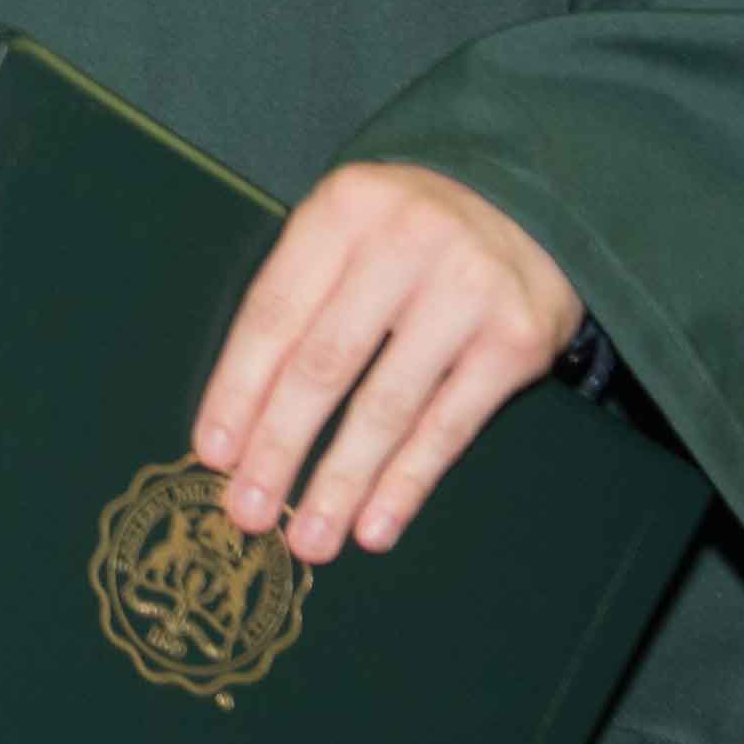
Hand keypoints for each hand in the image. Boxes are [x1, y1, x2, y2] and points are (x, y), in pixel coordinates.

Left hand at [191, 163, 586, 565]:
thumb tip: (239, 421)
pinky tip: (375, 526)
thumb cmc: (408, 233)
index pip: (273, 313)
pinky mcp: (516, 340)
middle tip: (247, 512)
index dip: (238, 390)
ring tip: (309, 540)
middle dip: (278, 447)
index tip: (213, 455)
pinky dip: (407, 483)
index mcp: (343, 211)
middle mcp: (403, 243)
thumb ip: (300, 300)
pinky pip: (448, 425)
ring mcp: (466, 291)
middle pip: (323, 363)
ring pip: (386, 405)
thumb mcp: (348, 231)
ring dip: (341, 483)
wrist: (530, 204)